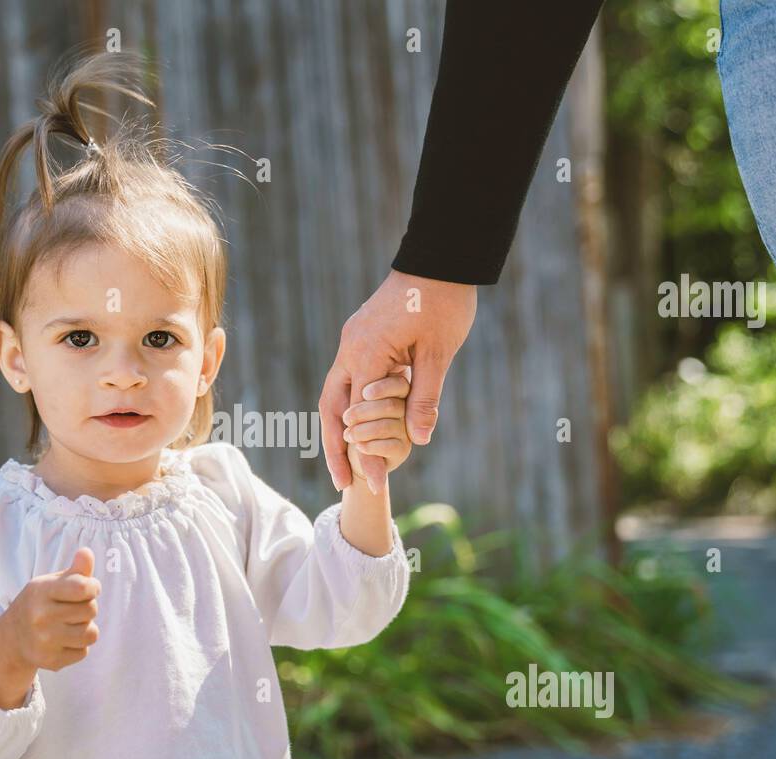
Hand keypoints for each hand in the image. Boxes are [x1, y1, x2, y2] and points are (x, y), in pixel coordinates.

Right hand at [4, 547, 99, 671]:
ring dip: (86, 628)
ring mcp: (45, 641)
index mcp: (42, 591)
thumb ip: (75, 571)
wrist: (12, 638)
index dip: (93, 587)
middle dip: (88, 607)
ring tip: (70, 624)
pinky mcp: (51, 661)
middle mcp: (41, 617)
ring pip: (91, 633)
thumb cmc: (40, 603)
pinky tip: (63, 640)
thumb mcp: (52, 583)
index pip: (83, 588)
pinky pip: (84, 652)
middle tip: (72, 608)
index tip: (88, 588)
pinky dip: (78, 646)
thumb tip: (87, 552)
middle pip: (91, 610)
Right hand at [320, 268, 475, 492]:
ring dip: (341, 430)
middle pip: (332, 408)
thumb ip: (424, 398)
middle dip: (336, 448)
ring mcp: (353, 341)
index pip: (358, 416)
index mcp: (366, 354)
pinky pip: (349, 378)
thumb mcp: (439, 354)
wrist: (440, 257)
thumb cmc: (444, 302)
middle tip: (344, 484)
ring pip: (336, 394)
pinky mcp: (361, 336)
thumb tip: (417, 440)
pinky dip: (351, 406)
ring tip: (347, 463)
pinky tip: (361, 426)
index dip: (363, 454)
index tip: (373, 484)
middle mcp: (351, 349)